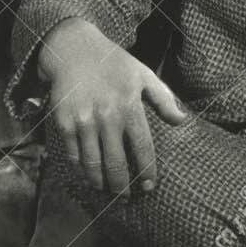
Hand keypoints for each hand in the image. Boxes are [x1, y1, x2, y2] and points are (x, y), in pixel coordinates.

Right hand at [39, 18, 188, 197]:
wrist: (74, 49)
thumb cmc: (113, 63)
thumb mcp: (143, 74)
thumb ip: (163, 98)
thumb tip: (182, 119)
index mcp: (129, 105)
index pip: (142, 147)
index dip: (146, 170)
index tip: (150, 186)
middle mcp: (106, 116)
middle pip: (115, 163)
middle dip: (122, 186)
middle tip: (128, 198)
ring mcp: (83, 121)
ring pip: (92, 164)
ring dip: (101, 183)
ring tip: (108, 192)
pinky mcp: (63, 123)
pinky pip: (72, 155)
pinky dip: (81, 170)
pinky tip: (88, 177)